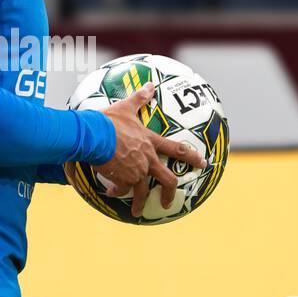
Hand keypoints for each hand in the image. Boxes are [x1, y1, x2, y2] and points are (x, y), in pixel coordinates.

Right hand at [93, 81, 205, 216]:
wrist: (95, 135)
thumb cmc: (109, 120)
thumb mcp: (125, 107)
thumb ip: (139, 98)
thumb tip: (150, 84)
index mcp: (150, 142)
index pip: (177, 150)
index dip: (191, 157)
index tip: (203, 164)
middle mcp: (147, 159)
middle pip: (167, 179)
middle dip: (170, 192)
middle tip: (169, 202)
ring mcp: (137, 171)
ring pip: (143, 191)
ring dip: (140, 203)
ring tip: (137, 212)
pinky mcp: (123, 180)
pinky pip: (122, 190)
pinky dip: (118, 192)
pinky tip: (111, 192)